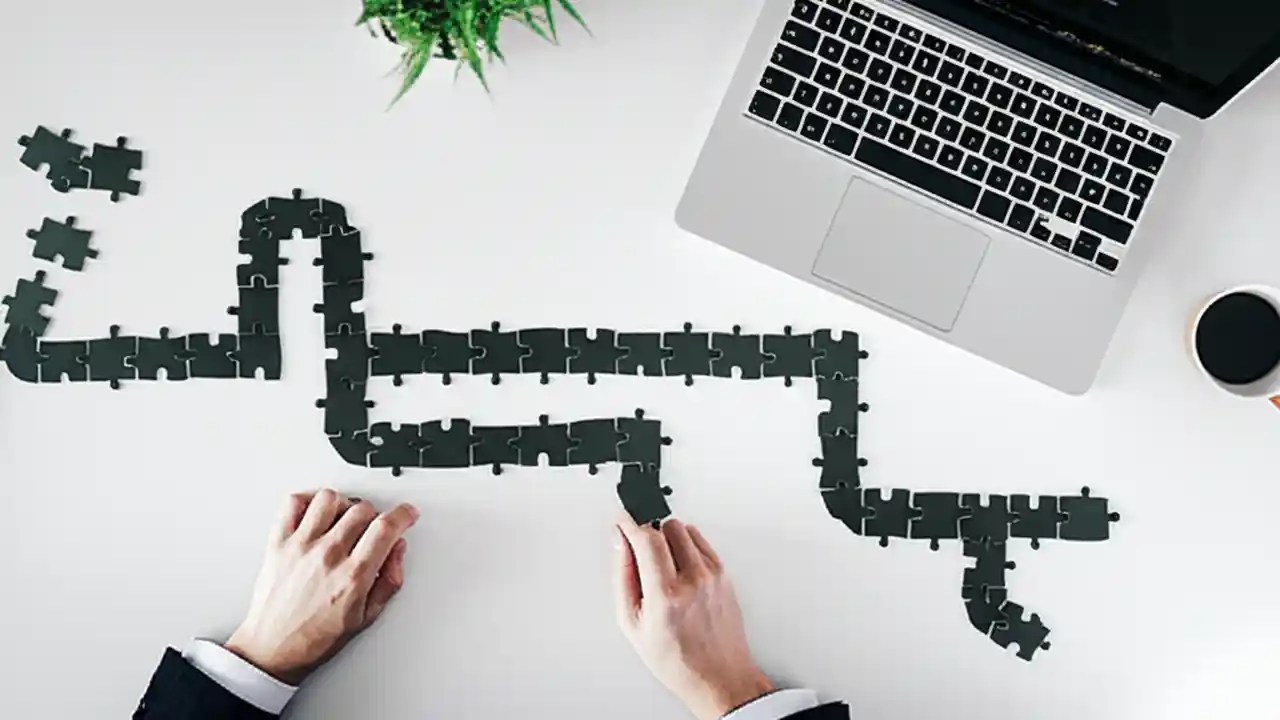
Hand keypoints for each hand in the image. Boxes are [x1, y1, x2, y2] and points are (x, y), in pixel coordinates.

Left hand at [224, 490, 418, 684]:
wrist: (273, 649)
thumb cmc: (314, 638)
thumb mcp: (365, 617)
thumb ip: (388, 581)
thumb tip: (396, 552)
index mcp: (352, 576)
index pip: (386, 527)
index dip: (403, 514)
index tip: (406, 514)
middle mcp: (327, 556)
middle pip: (362, 510)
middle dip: (375, 515)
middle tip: (373, 528)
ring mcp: (301, 547)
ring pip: (330, 499)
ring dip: (344, 505)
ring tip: (344, 519)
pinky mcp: (278, 543)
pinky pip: (293, 503)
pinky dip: (308, 501)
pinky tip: (316, 514)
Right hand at [614, 516, 773, 719]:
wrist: (718, 677)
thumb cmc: (676, 660)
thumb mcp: (633, 625)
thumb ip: (624, 577)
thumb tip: (621, 544)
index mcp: (666, 595)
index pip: (646, 539)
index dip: (630, 522)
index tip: (621, 519)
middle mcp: (694, 580)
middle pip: (666, 527)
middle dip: (648, 533)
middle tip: (640, 549)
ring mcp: (713, 576)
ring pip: (684, 529)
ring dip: (667, 538)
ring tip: (661, 563)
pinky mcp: (724, 575)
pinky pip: (701, 541)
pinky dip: (686, 546)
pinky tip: (679, 567)